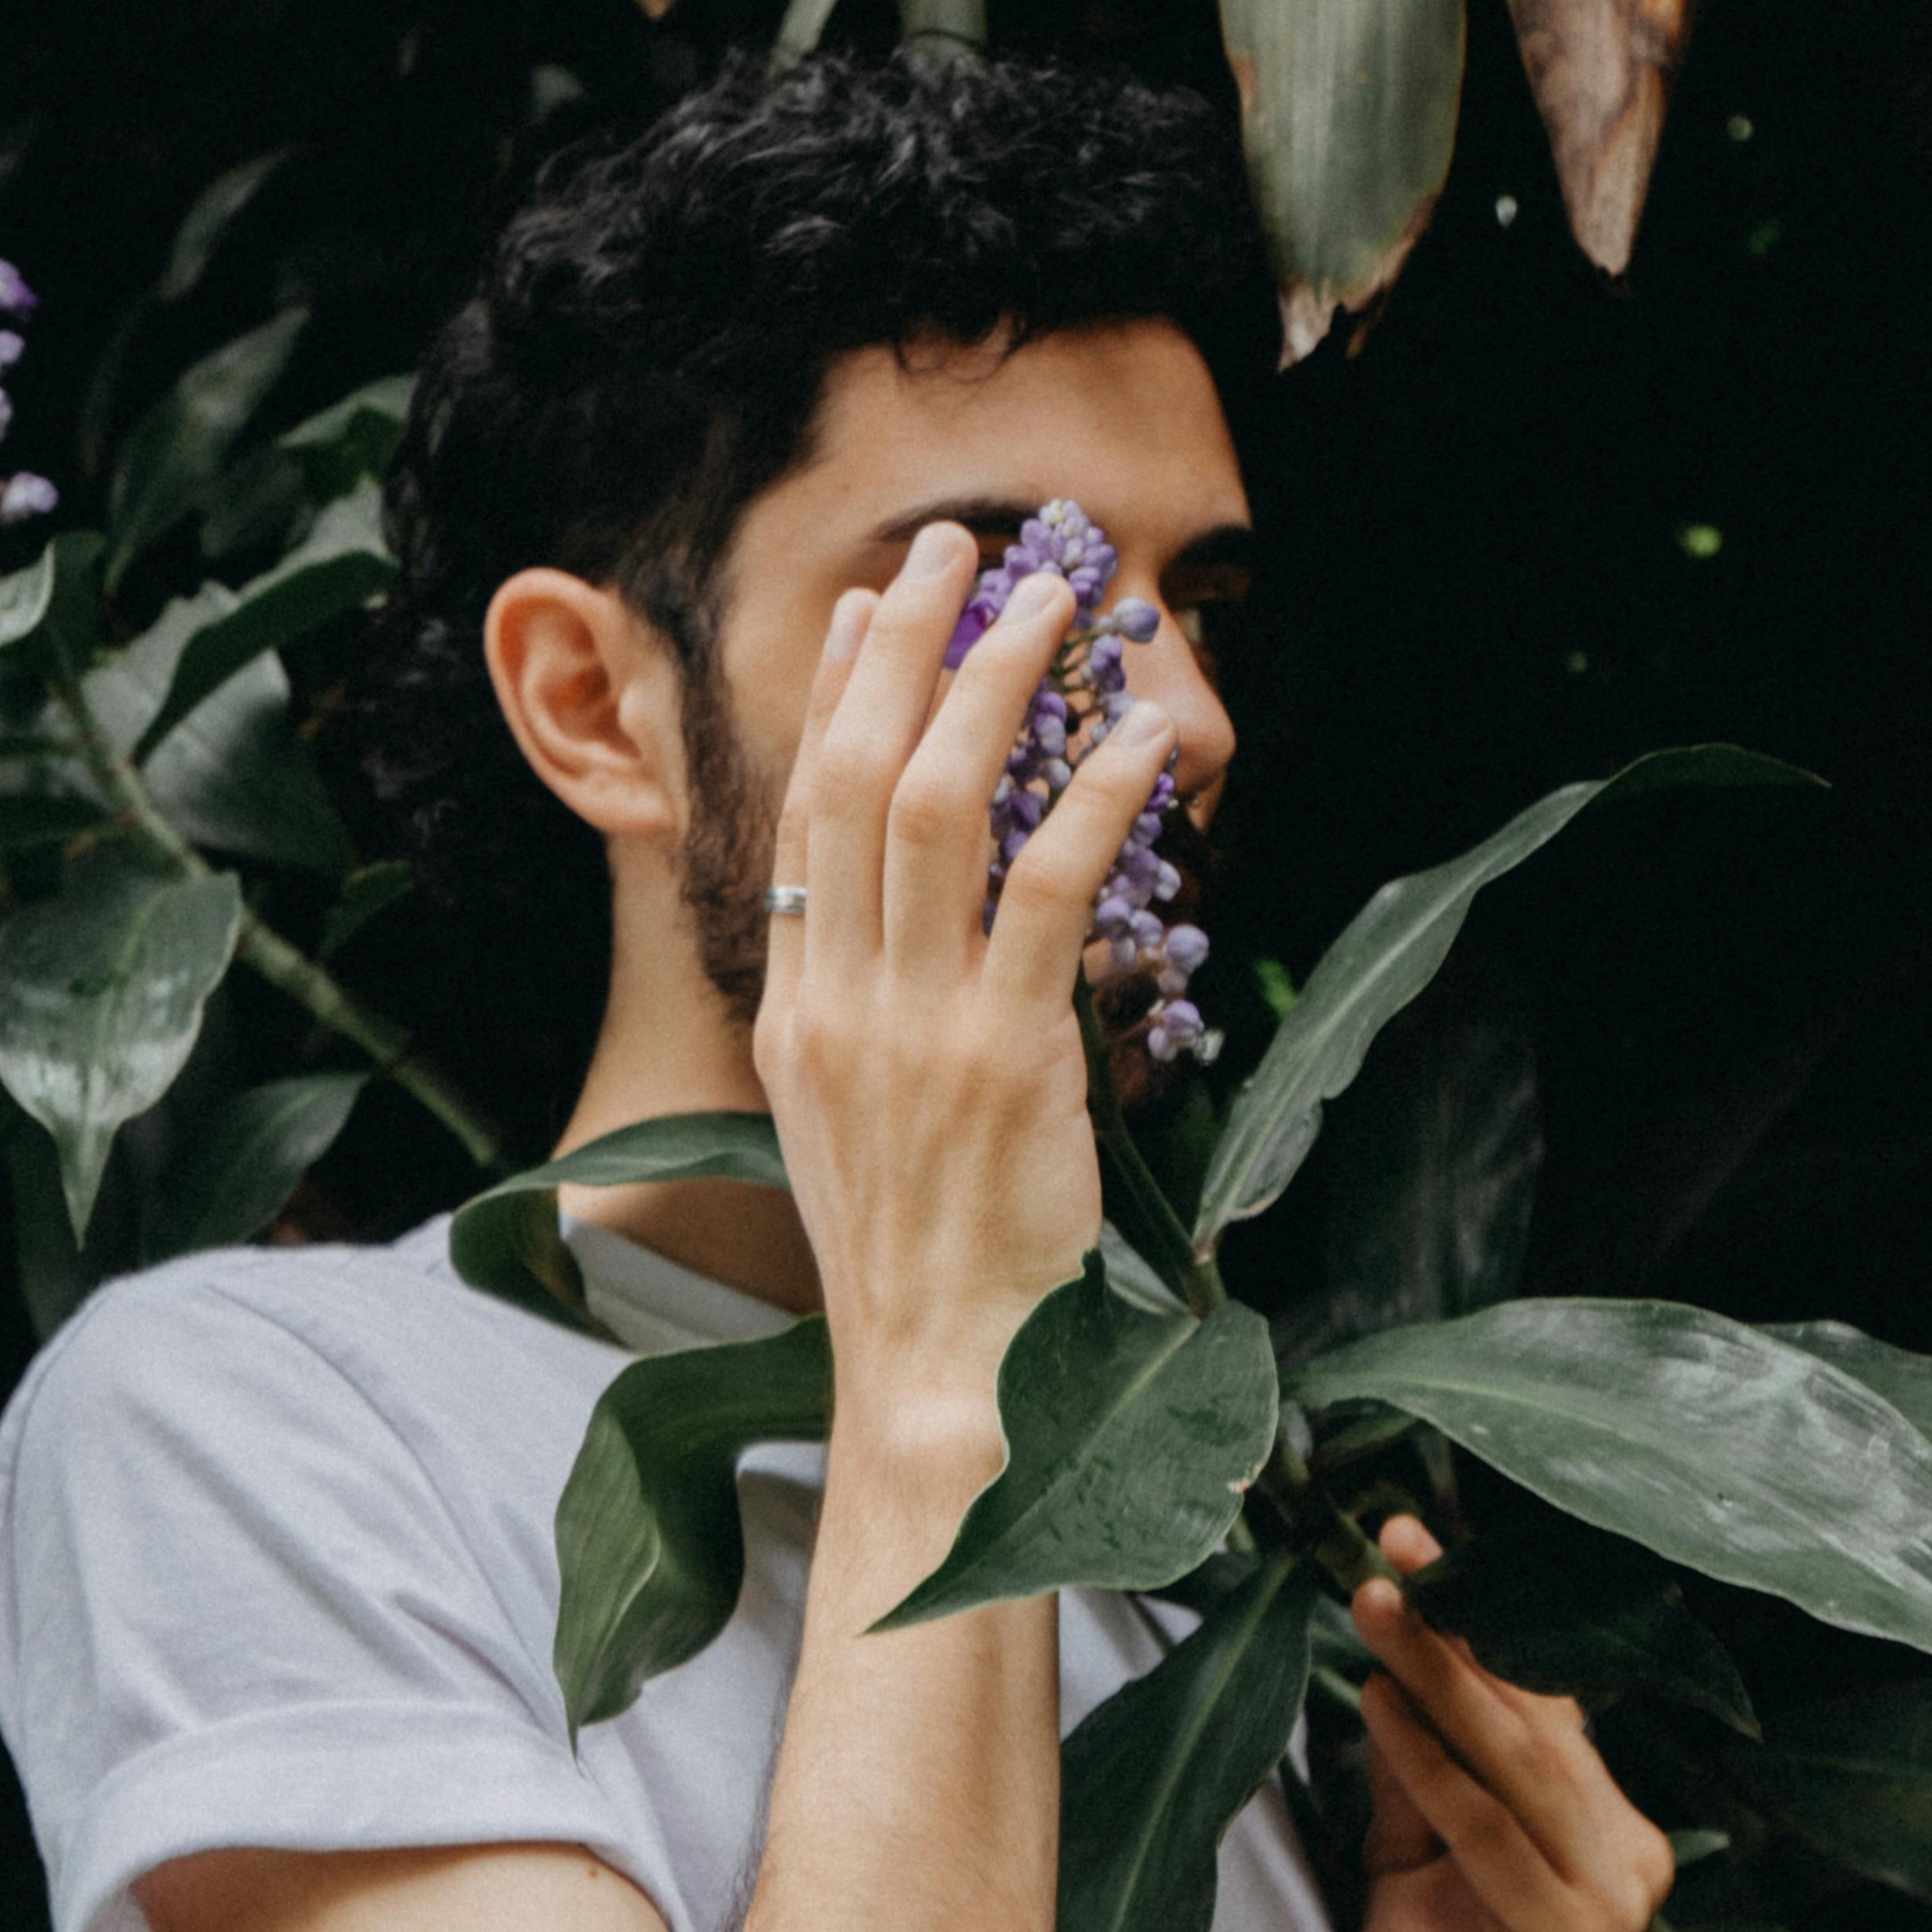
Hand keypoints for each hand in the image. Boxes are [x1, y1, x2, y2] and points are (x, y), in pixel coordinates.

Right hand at [751, 524, 1176, 1517]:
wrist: (935, 1381)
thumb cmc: (919, 1271)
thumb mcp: (855, 1130)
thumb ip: (872, 1021)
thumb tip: (919, 935)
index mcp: (796, 1015)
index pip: (804, 813)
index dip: (839, 696)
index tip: (874, 608)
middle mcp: (838, 1004)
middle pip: (855, 775)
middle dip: (909, 645)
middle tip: (964, 551)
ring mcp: (914, 1029)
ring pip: (938, 809)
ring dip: (998, 688)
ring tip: (1053, 603)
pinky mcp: (1005, 1061)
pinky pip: (1045, 896)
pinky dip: (1092, 804)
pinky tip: (1135, 745)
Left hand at [1345, 1514, 1672, 1931]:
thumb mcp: (1412, 1868)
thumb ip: (1413, 1780)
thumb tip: (1384, 1672)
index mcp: (1597, 1820)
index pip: (1539, 1698)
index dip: (1479, 1618)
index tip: (1408, 1540)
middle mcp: (1626, 1847)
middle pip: (1533, 1717)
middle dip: (1456, 1630)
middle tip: (1384, 1554)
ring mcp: (1613, 1898)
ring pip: (1519, 1766)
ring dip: (1442, 1681)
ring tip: (1375, 1611)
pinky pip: (1494, 1839)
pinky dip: (1436, 1773)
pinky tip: (1383, 1714)